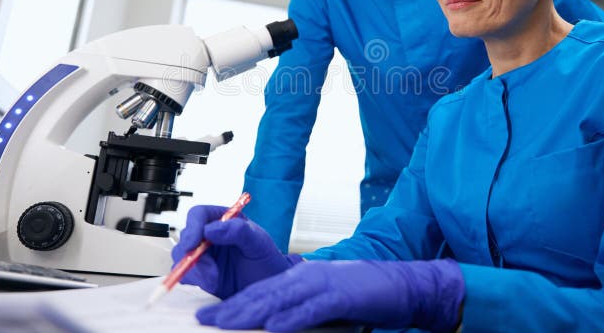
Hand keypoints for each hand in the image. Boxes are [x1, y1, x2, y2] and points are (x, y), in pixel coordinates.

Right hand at [173, 205, 299, 298]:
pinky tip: (212, 284)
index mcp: (223, 220)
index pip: (199, 214)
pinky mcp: (202, 274)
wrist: (269, 286)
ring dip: (195, 269)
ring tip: (214, 280)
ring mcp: (204, 255)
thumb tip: (211, 230)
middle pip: (187, 237)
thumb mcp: (259, 242)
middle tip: (210, 269)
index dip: (193, 226)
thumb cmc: (267, 260)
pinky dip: (196, 280)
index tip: (194, 242)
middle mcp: (210, 235)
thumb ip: (238, 232)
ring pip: (182, 257)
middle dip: (193, 254)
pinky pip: (187, 274)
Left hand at [196, 259, 464, 331]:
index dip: (233, 304)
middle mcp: (305, 277)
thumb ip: (299, 309)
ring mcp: (321, 285)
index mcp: (300, 277)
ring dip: (250, 312)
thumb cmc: (361, 294)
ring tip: (227, 322)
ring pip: (279, 299)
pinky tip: (273, 327)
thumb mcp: (323, 300)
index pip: (260, 291)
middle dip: (231, 308)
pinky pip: (309, 309)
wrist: (398, 284)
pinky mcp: (338, 297)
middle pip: (262, 293)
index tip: (209, 315)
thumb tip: (272, 325)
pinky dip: (290, 318)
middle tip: (205, 318)